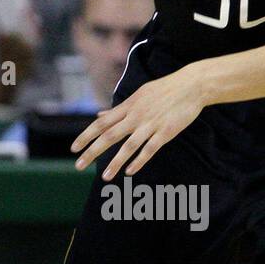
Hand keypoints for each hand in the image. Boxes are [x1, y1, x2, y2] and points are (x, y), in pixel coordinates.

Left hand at [71, 66, 206, 179]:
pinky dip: (139, 160)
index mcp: (127, 107)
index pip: (101, 123)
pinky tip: (129, 172)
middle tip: (78, 165)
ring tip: (105, 177)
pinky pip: (150, 149)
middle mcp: (135, 116)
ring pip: (128, 146)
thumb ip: (117, 109)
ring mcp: (150, 124)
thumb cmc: (163, 90)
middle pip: (109, 136)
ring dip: (115, 162)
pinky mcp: (166, 132)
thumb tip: (99, 115)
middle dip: (92, 151)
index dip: (86, 136)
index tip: (73, 148)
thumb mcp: (137, 95)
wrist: (191, 86)